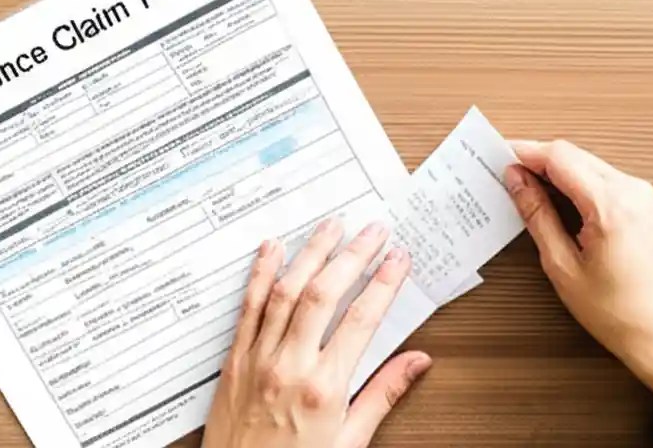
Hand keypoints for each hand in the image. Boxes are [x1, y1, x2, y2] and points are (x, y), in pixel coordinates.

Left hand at [202, 220, 431, 447]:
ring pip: (286, 291)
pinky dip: (261, 274)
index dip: (384, 282)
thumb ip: (383, 395)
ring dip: (311, 253)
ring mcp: (259, 359)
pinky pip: (249, 308)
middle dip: (352, 255)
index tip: (398, 259)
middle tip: (373, 230)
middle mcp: (290, 366)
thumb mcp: (350, 442)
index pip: (362, 319)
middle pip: (325, 294)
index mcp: (325, 388)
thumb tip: (416, 362)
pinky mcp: (235, 360)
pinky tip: (272, 251)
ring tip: (331, 226)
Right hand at [505, 140, 652, 405]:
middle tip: (506, 173)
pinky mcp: (643, 201)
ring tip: (525, 187)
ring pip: (586, 162)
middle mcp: (632, 191)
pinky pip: (601, 176)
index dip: (526, 152)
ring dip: (555, 169)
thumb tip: (516, 180)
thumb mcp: (561, 265)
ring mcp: (641, 193)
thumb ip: (537, 215)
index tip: (499, 155)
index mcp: (612, 206)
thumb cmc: (614, 310)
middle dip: (537, 159)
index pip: (560, 158)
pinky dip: (574, 179)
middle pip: (573, 154)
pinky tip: (555, 195)